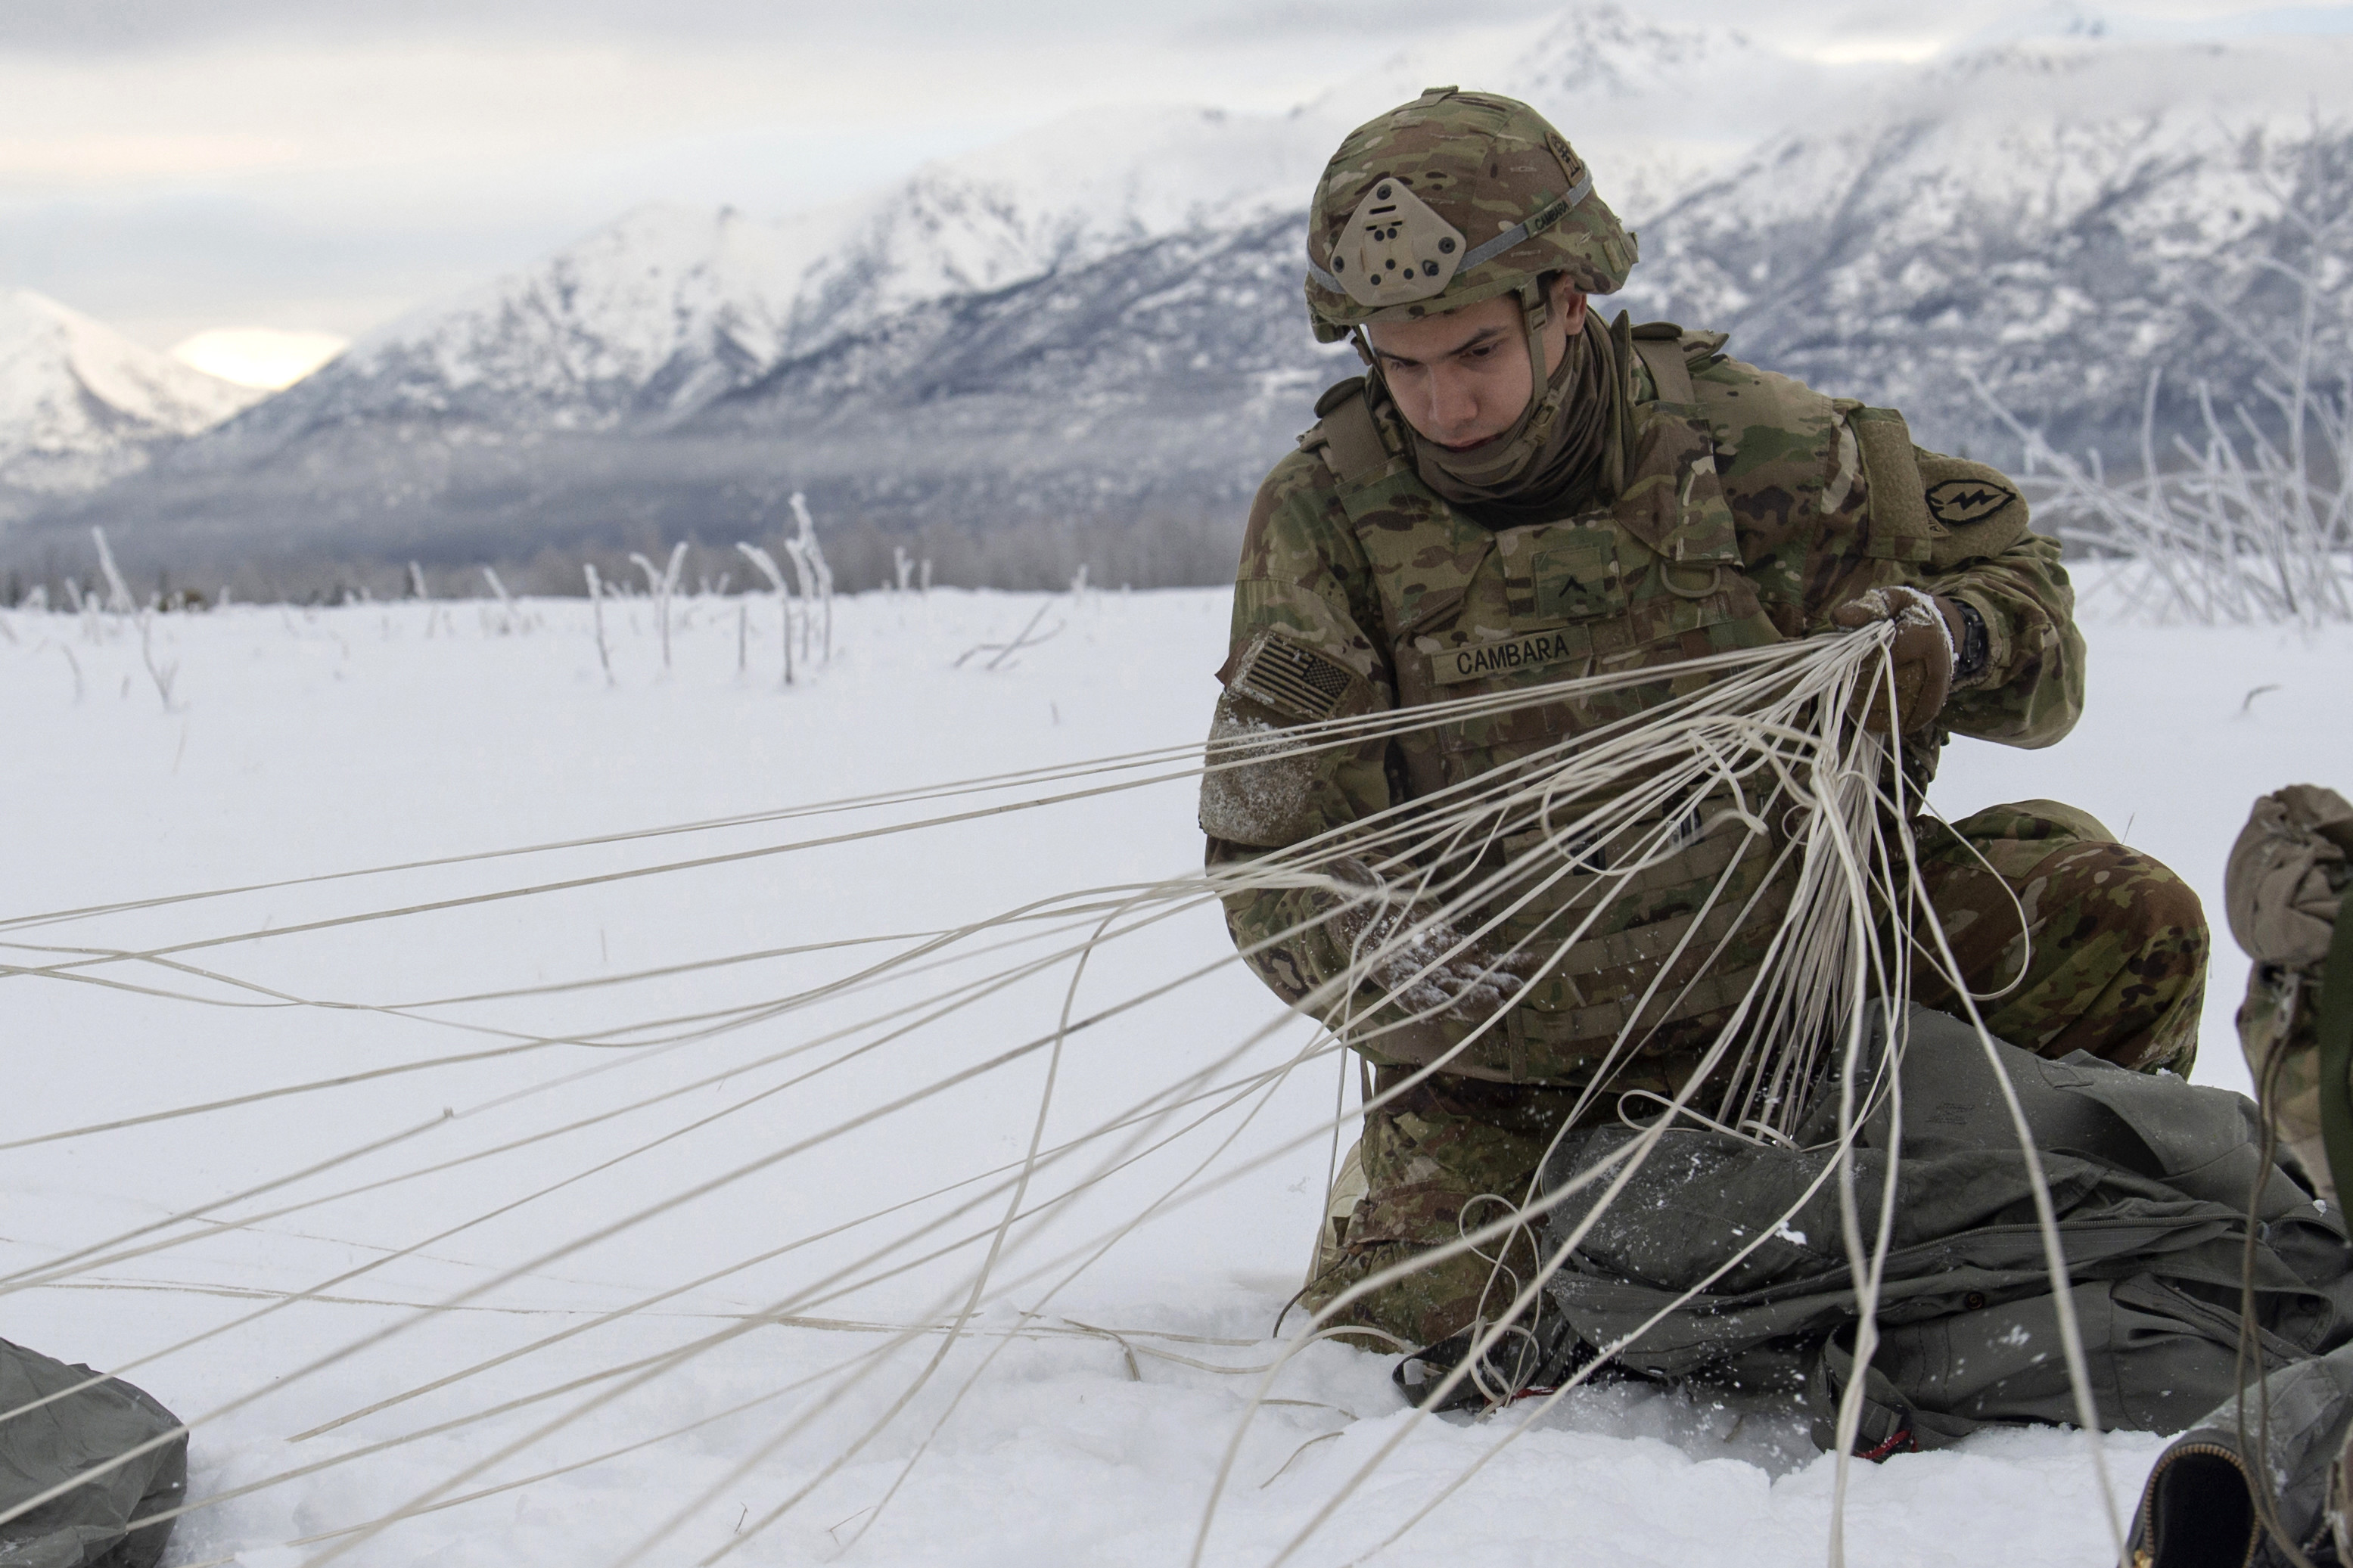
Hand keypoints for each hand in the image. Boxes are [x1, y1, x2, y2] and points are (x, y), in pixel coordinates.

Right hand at [1323, 870, 1535, 1023]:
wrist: (1376, 916)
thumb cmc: (1361, 911)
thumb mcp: (1353, 898)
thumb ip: (1350, 887)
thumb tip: (1337, 867)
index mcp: (1392, 973)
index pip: (1410, 994)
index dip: (1426, 1001)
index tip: (1441, 1008)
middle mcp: (1422, 979)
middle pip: (1449, 997)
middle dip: (1471, 1000)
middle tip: (1495, 998)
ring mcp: (1446, 970)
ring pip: (1475, 985)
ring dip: (1498, 987)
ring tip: (1521, 983)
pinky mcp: (1463, 956)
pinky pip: (1491, 964)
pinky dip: (1512, 964)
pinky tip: (1535, 959)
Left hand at [1830, 586, 1960, 733]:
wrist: (1942, 631)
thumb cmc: (1909, 613)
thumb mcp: (1891, 600)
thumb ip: (1866, 607)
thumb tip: (1839, 617)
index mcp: (1925, 638)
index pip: (1885, 657)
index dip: (1862, 661)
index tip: (1850, 658)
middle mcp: (1935, 667)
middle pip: (1886, 684)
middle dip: (1861, 681)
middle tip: (1849, 675)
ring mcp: (1934, 691)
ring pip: (1891, 705)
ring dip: (1865, 702)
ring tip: (1854, 690)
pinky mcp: (1930, 708)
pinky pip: (1900, 721)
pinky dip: (1877, 718)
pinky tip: (1864, 709)